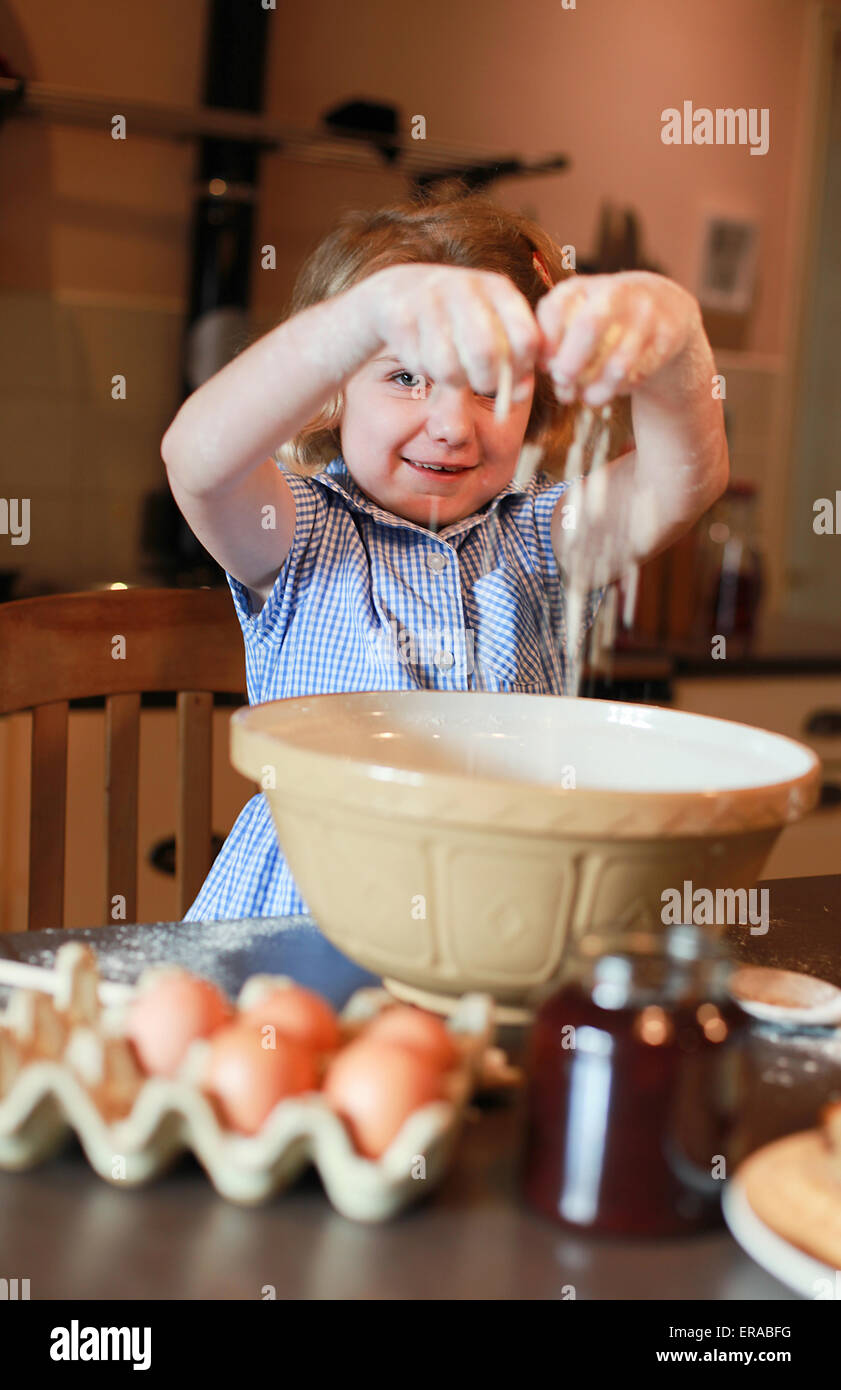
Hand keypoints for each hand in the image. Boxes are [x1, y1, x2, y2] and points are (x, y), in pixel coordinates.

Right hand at [357, 263, 541, 411]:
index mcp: (498, 288)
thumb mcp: (492, 329)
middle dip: (486, 381)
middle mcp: (465, 287)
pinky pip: (419, 366)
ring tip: (452, 371)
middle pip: (486, 353)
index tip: (510, 378)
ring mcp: (430, 299)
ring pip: (449, 368)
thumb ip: (514, 361)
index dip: (521, 369)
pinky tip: (425, 356)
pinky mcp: (400, 316)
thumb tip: (519, 395)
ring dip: (453, 381)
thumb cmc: (457, 318)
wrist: (397, 290)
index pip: (526, 338)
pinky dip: (425, 372)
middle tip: (480, 384)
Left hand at [535, 270, 702, 406]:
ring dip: (597, 389)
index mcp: (581, 287)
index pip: (553, 309)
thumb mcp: (573, 318)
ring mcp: (645, 313)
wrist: (665, 307)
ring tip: (588, 398)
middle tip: (563, 385)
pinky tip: (614, 389)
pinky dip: (622, 388)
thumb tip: (544, 366)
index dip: (545, 345)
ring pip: (618, 363)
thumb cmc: (603, 322)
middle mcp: (615, 292)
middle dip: (571, 364)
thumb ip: (551, 340)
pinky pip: (640, 373)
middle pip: (589, 326)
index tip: (545, 366)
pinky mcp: (668, 336)